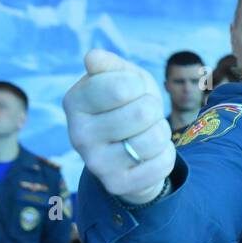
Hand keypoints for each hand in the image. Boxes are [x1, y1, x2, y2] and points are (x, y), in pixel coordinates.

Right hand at [63, 50, 174, 204]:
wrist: (129, 149)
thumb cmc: (127, 103)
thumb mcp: (121, 77)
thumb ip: (109, 65)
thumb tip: (92, 58)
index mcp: (75, 101)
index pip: (122, 87)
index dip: (139, 86)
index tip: (132, 91)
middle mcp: (77, 134)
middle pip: (144, 112)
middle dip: (154, 109)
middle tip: (143, 115)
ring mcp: (95, 163)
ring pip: (155, 138)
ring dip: (161, 132)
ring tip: (145, 133)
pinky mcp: (116, 184)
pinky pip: (162, 164)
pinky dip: (166, 155)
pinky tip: (149, 155)